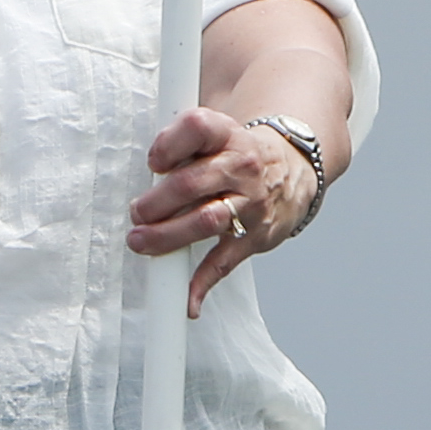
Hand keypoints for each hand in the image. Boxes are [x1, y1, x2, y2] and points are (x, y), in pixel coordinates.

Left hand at [131, 107, 316, 315]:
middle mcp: (241, 167)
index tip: (153, 162)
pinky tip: (187, 301)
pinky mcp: (255, 236)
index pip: (197, 128)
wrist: (293, 169)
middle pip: (191, 183)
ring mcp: (250, 203)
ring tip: (142, 242)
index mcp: (227, 135)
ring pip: (206, 221)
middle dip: (156, 203)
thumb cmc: (236, 155)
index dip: (168, 144)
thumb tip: (144, 170)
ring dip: (169, 236)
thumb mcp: (215, 133)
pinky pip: (225, 262)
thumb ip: (180, 143)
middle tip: (137, 214)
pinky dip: (203, 284)